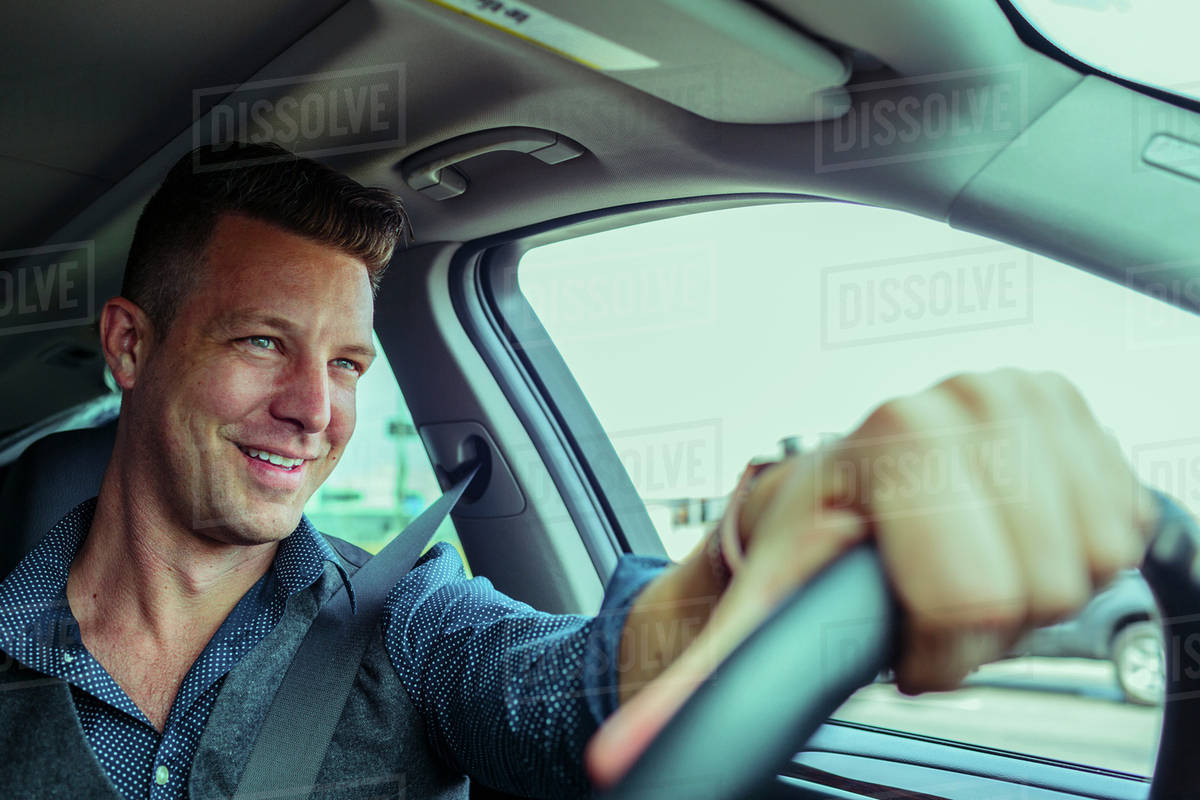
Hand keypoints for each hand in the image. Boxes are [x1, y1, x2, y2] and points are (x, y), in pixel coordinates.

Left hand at [738, 369, 1157, 690]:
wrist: (850, 491)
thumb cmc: (816, 542)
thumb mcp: (758, 607)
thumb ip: (703, 686)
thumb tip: (633, 751)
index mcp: (893, 436)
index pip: (977, 592)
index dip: (936, 639)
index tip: (895, 625)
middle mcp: (963, 399)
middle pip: (1040, 582)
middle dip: (984, 618)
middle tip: (928, 595)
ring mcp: (1024, 396)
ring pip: (1090, 557)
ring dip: (1029, 584)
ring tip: (962, 563)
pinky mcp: (1074, 411)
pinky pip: (1124, 523)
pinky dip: (1072, 550)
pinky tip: (1006, 533)